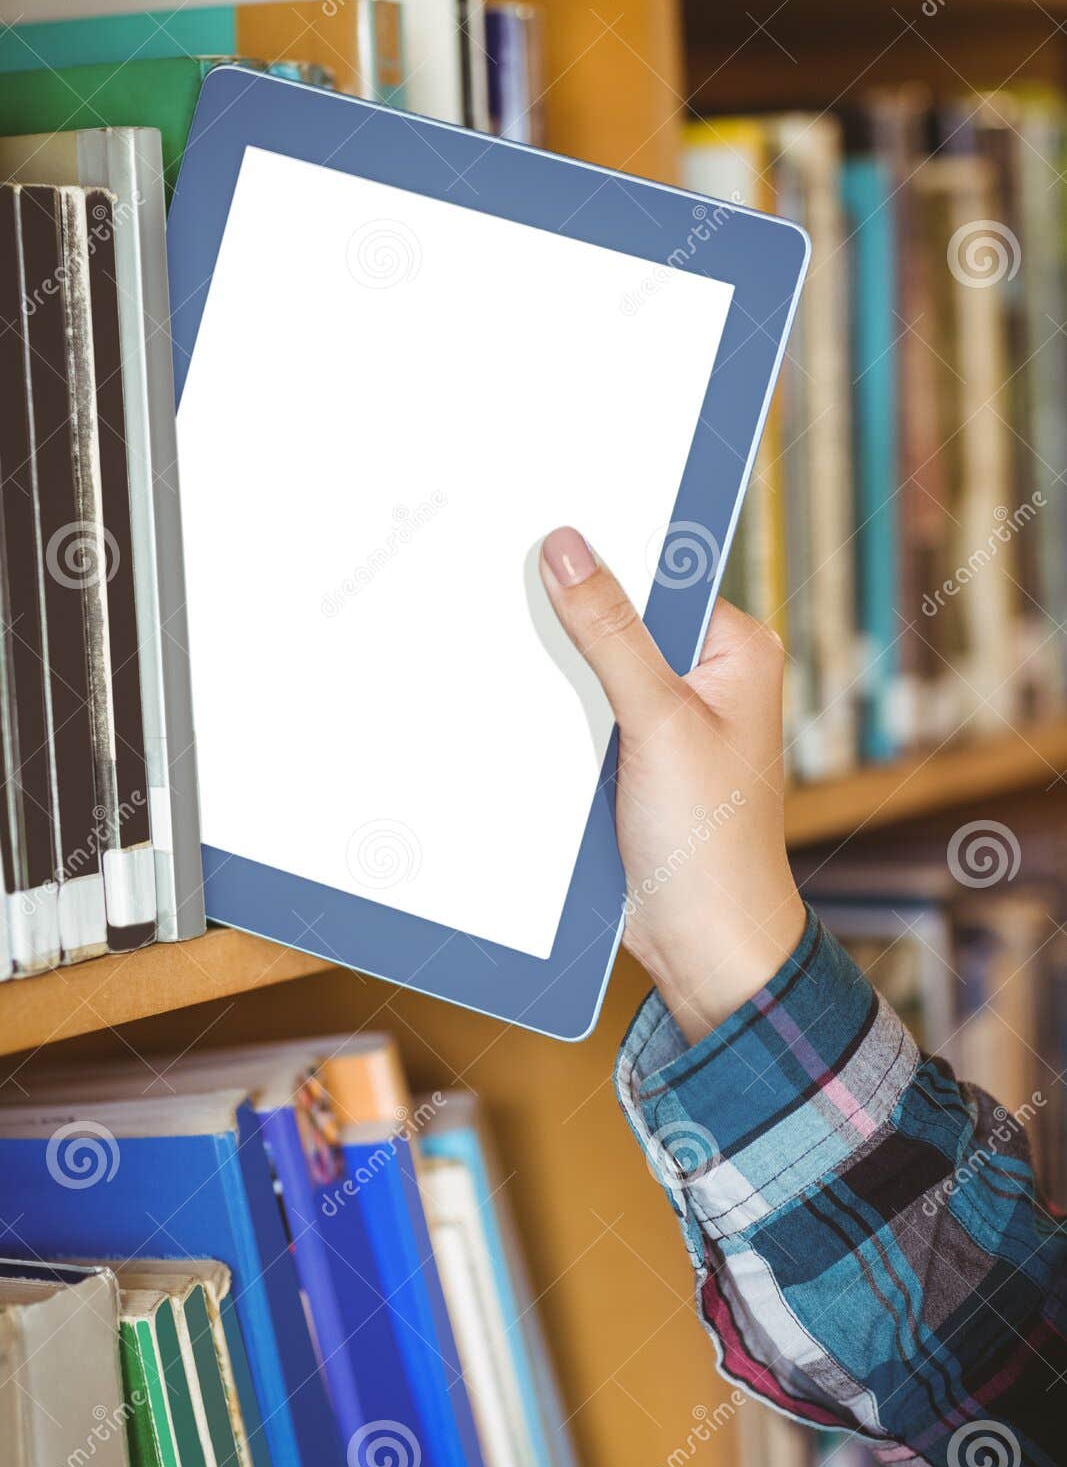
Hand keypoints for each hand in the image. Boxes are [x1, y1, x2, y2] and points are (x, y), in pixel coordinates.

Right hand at [540, 526, 805, 1042]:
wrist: (702, 942)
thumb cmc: (709, 839)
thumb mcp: (657, 722)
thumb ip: (610, 632)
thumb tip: (566, 547)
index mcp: (737, 649)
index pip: (661, 571)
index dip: (600, 550)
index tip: (535, 525)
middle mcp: (707, 675)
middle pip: (622, 616)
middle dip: (567, 611)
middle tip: (496, 575)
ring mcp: (667, 718)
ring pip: (594, 665)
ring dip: (553, 666)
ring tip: (492, 638)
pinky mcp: (632, 757)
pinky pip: (582, 712)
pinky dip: (551, 710)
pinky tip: (507, 699)